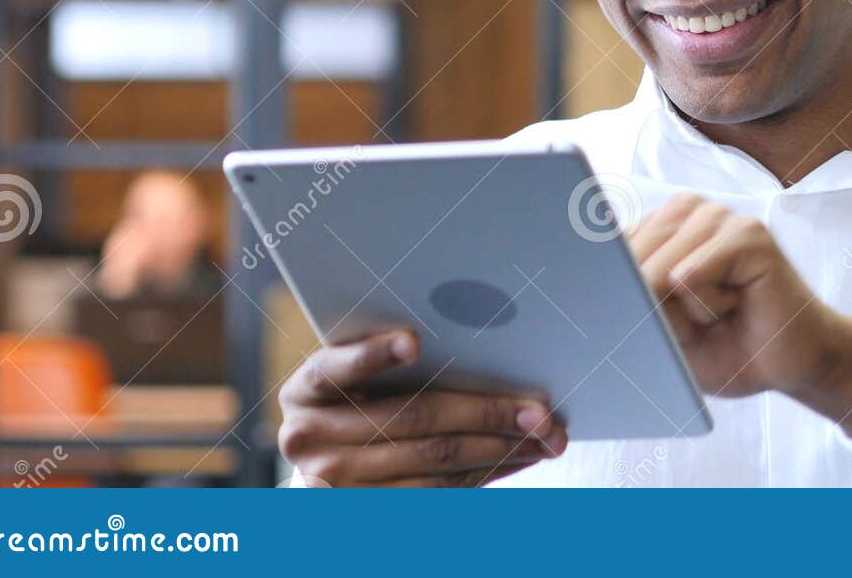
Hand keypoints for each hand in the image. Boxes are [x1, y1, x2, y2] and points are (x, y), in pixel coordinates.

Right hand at [278, 329, 568, 486]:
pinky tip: (518, 455)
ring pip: (433, 461)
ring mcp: (334, 482)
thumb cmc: (358, 401)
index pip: (334, 367)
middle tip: (539, 410)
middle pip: (412, 418)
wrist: (327, 465)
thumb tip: (486, 339)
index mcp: (306, 389)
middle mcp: (309, 438)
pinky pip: (438, 492)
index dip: (373, 356)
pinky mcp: (366, 511)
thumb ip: (392, 357)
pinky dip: (486, 471)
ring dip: (499, 447)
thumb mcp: (355, 375)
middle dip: (486, 412)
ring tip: (545, 434)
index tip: (413, 342)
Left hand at [628, 193, 851, 440]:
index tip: (618, 308)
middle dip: (655, 312)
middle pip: (629, 264)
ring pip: (658, 273)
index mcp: (659, 227)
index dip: (611, 292)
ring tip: (720, 314)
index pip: (605, 252)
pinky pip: (691, 276)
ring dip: (685, 314)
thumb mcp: (661, 331)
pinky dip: (708, 308)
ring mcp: (719, 216)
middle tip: (702, 323)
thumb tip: (605, 284)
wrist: (789, 364)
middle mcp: (686, 211)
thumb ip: (631, 302)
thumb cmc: (724, 346)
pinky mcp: (747, 233)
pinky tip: (738, 305)